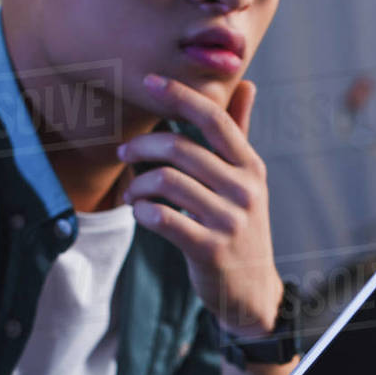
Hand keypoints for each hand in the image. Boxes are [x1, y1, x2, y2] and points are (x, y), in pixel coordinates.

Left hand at [120, 74, 281, 335]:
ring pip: (167, 183)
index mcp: (251, 167)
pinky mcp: (211, 251)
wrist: (251, 292)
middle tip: (124, 154)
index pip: (215, 120)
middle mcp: (245, 191)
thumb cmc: (240, 228)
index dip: (180, 96)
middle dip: (143, 146)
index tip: (149, 82)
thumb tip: (246, 84)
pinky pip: (163, 219)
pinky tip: (140, 213)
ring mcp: (230, 222)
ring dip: (138, 184)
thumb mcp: (247, 182)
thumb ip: (241, 134)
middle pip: (182, 149)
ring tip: (132, 194)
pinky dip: (142, 212)